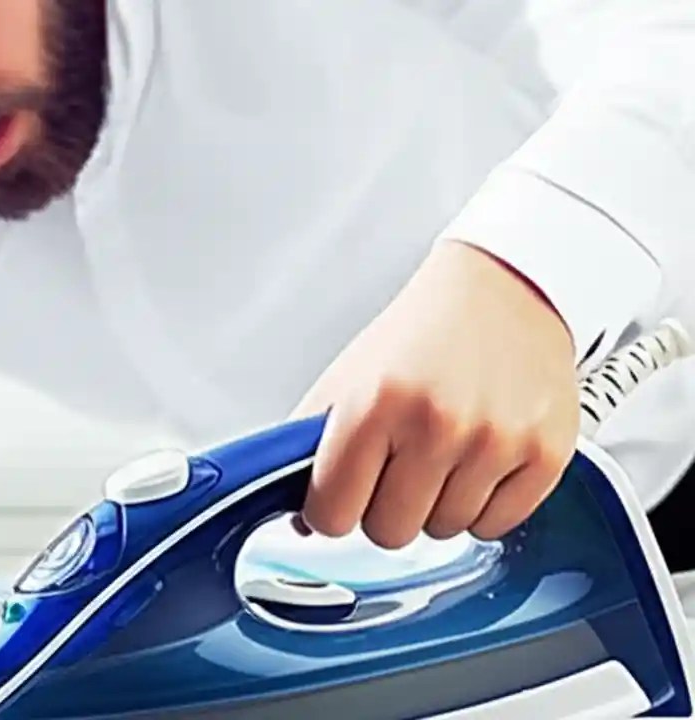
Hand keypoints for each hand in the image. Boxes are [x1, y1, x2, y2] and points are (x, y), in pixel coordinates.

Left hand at [290, 240, 580, 548]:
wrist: (505, 290)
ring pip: (444, 531)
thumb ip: (313, 447)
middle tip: (397, 466)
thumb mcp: (348, 377)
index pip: (332, 515)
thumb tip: (301, 522)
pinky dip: (484, 505)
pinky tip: (480, 459)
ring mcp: (495, 442)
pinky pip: (496, 525)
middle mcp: (436, 423)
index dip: (331, 510)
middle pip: (389, 533)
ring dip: (437, 504)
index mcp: (375, 403)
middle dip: (384, 508)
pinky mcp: (545, 454)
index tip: (341, 495)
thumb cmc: (422, 335)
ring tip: (444, 450)